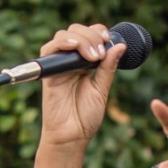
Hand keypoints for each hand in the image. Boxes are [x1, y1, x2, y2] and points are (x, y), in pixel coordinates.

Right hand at [36, 23, 126, 148]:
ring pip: (63, 36)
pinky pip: (49, 50)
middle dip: (92, 35)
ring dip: (81, 39)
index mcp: (83, 64)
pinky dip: (63, 43)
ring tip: (94, 56)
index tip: (109, 40)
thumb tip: (120, 46)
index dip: (98, 32)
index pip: (88, 36)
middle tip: (101, 52)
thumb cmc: (85, 117)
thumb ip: (108, 68)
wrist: (72, 136)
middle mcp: (69, 62)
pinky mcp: (48, 73)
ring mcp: (58, 66)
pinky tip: (76, 48)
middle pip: (76, 31)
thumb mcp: (102, 89)